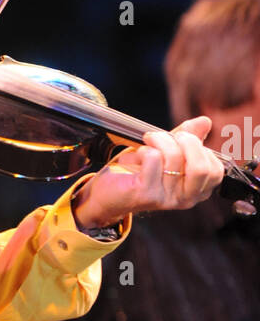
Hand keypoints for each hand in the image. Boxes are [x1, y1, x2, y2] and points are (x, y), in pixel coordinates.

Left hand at [72, 116, 223, 229]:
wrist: (106, 193)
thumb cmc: (137, 172)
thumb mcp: (167, 152)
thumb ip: (187, 138)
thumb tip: (205, 122)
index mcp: (196, 191)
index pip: (215, 170)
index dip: (200, 148)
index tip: (182, 140)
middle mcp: (185, 199)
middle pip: (201, 167)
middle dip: (186, 142)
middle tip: (166, 136)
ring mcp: (167, 198)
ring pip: (174, 157)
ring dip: (158, 140)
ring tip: (147, 142)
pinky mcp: (147, 193)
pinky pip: (154, 159)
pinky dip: (144, 150)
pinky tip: (137, 157)